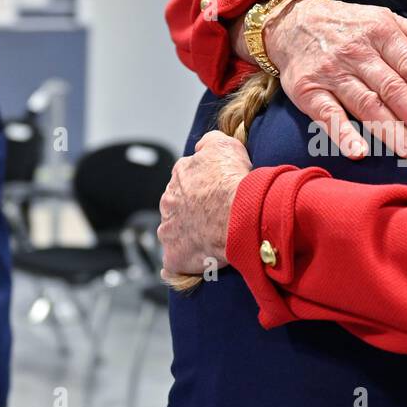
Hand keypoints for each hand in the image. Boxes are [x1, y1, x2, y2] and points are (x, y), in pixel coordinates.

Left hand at [158, 131, 251, 273]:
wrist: (238, 212)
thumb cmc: (233, 180)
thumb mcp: (224, 145)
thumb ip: (208, 143)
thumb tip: (202, 146)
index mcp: (179, 175)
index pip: (186, 179)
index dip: (204, 186)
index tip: (217, 193)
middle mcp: (168, 201)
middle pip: (178, 205)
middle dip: (192, 211)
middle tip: (215, 217)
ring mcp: (169, 229)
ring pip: (174, 232)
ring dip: (187, 235)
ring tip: (209, 241)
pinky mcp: (175, 254)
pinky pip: (173, 262)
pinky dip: (179, 263)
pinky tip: (191, 263)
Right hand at [257, 0, 406, 159]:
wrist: (290, 23)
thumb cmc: (348, 26)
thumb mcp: (384, 19)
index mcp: (380, 32)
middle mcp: (356, 51)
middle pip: (391, 87)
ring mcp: (331, 72)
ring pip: (365, 104)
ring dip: (389, 129)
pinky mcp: (308, 92)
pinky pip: (327, 114)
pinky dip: (343, 134)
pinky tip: (359, 152)